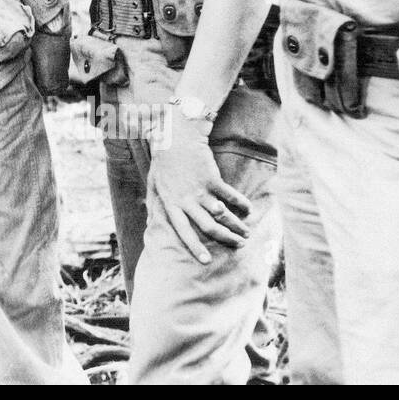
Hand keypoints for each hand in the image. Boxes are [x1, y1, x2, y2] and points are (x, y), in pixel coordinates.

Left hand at [148, 121, 250, 264]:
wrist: (175, 138)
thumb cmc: (163, 162)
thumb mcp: (153, 184)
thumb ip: (153, 204)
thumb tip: (149, 223)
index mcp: (171, 203)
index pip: (182, 230)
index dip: (194, 246)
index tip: (205, 261)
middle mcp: (186, 200)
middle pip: (208, 227)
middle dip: (226, 238)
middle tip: (239, 244)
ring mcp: (200, 189)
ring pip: (222, 215)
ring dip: (237, 225)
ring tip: (246, 232)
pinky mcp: (212, 178)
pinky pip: (230, 195)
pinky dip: (241, 203)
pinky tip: (248, 208)